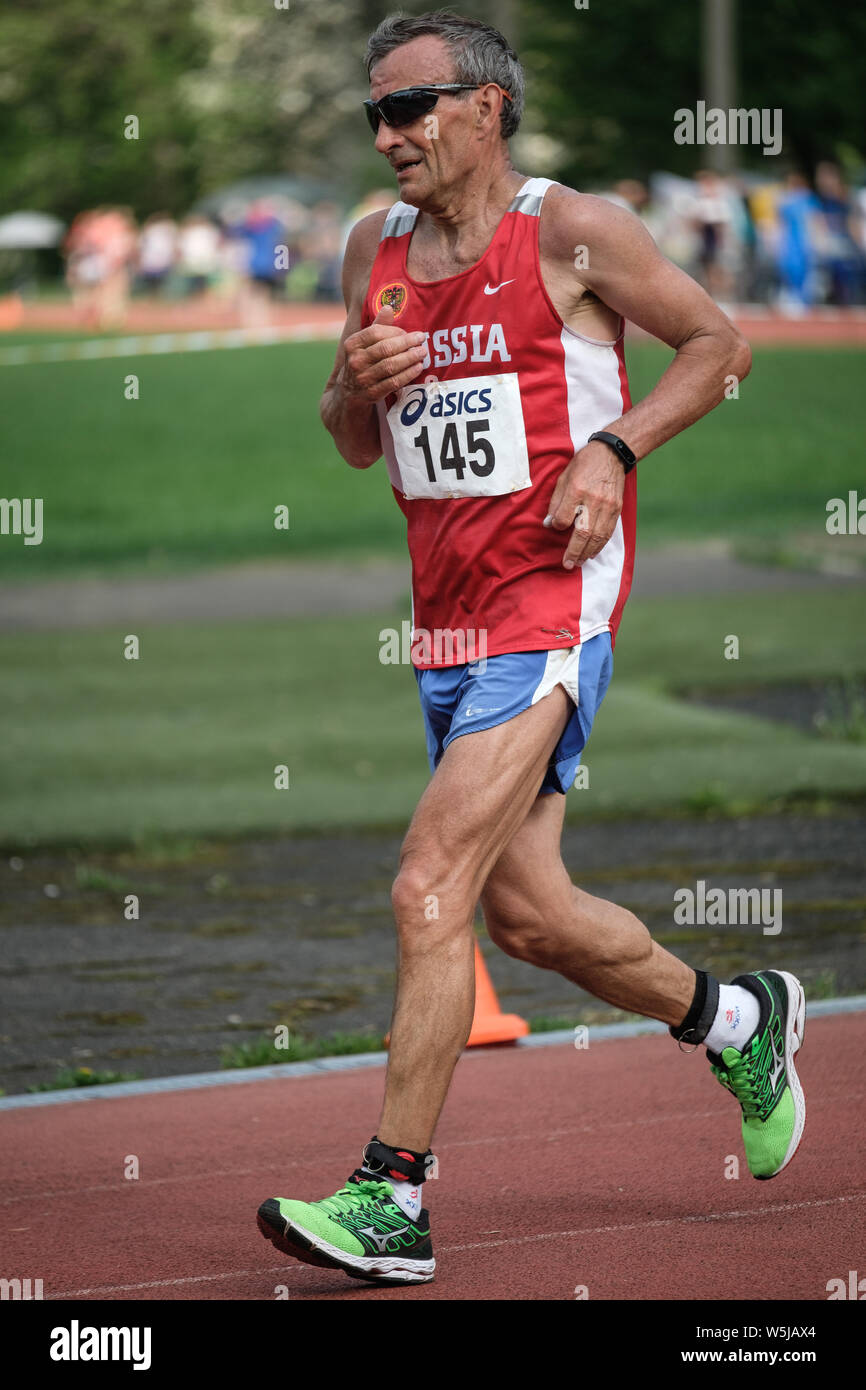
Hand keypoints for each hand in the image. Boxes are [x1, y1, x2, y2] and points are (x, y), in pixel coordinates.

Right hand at [341, 305, 427, 402]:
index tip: (409, 332)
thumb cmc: (361, 362)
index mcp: (352, 344)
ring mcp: (363, 378)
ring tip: (423, 352)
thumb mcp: (363, 344)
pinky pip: (394, 382)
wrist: (348, 393)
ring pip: (390, 366)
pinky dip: (408, 374)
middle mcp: (355, 361)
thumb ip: (377, 326)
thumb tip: (389, 307)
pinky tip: (418, 367)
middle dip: (406, 342)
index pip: (375, 333)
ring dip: (410, 358)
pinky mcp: (372, 393)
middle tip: (422, 339)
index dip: (395, 331)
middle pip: (385, 349)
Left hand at [543, 441, 624, 568]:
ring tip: (579, 562)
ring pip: (597, 536)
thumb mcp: (564, 477)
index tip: (554, 527)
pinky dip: (600, 545)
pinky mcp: (616, 509)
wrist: (612, 454)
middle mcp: (593, 500)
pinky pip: (608, 532)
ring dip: (587, 552)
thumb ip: (556, 501)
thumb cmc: (584, 464)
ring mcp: (607, 506)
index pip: (564, 517)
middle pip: (582, 532)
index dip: (557, 526)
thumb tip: (549, 523)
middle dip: (574, 551)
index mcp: (577, 490)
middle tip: (567, 564)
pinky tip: (592, 552)